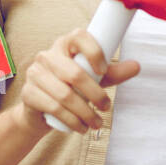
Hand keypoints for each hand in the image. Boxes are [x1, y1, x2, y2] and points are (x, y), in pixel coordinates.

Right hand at [15, 30, 140, 135]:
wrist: (41, 110)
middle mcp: (47, 55)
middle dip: (95, 94)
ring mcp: (35, 73)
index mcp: (64, 44)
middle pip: (74, 73)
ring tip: (96, 123)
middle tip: (106, 107)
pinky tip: (80, 127)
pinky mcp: (28, 93)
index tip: (104, 70)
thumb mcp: (93, 79)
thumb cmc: (71, 88)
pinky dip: (71, 121)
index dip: (93, 52)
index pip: (79, 37)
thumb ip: (112, 72)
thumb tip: (137, 66)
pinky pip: (54, 108)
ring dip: (85, 113)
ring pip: (65, 95)